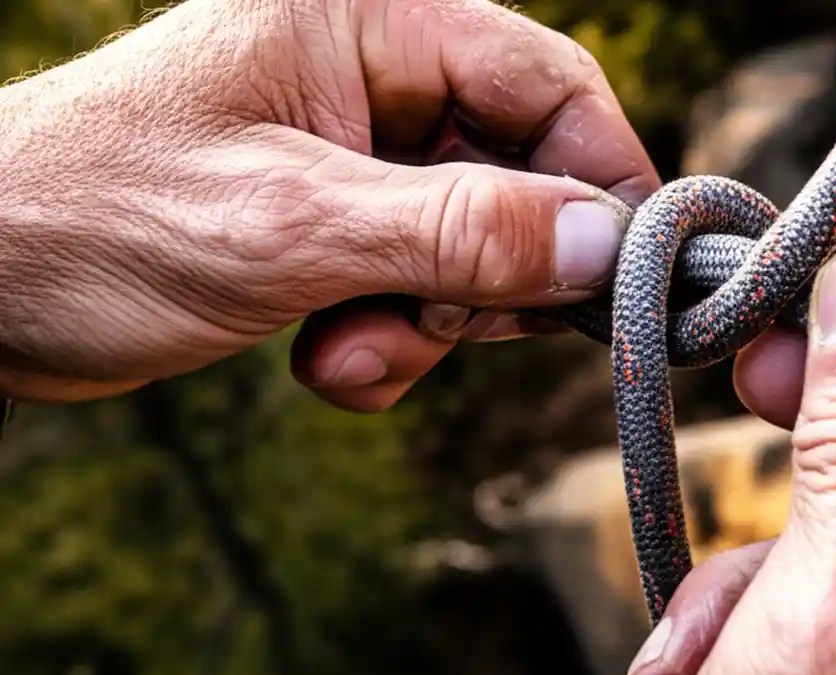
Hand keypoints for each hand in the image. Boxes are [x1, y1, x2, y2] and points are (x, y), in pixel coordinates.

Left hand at [0, 0, 657, 409]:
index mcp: (369, 21)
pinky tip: (322, 359)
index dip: (598, 179)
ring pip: (477, 246)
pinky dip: (393, 340)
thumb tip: (603, 247)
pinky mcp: (339, 226)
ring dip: (434, 322)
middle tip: (447, 328)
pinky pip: (422, 288)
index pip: (546, 82)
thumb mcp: (292, 225)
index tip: (619, 279)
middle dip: (492, 275)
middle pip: (523, 174)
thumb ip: (458, 232)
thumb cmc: (95, 217)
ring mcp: (359, 157)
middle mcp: (375, 79)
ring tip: (346, 351)